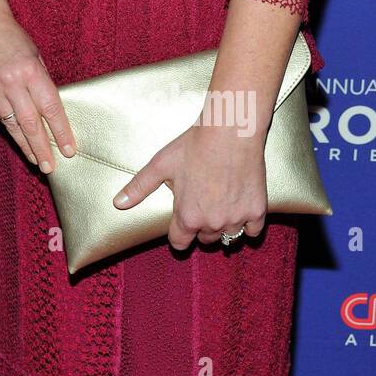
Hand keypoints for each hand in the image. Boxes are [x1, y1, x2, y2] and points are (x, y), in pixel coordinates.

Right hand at [0, 9, 75, 171]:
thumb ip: (41, 83)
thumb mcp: (35, 55)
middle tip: (50, 167)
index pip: (51, 109)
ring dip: (24, 144)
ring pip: (11, 125)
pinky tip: (15, 132)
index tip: (69, 150)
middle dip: (42, 149)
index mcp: (30, 71)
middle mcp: (10, 82)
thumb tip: (49, 113)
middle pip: (30, 124)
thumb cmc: (11, 36)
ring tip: (35, 159)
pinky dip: (6, 124)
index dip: (61, 132)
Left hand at [112, 120, 267, 250]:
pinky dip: (248, 223)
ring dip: (223, 226)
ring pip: (228, 236)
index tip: (180, 225)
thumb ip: (139, 187)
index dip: (178, 235)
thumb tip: (117, 203)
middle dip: (201, 227)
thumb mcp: (160, 165)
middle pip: (204, 240)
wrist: (230, 132)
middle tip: (201, 204)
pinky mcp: (257, 211)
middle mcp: (212, 223)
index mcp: (187, 216)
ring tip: (220, 204)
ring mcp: (236, 219)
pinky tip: (240, 207)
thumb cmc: (194, 146)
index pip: (179, 243)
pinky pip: (253, 231)